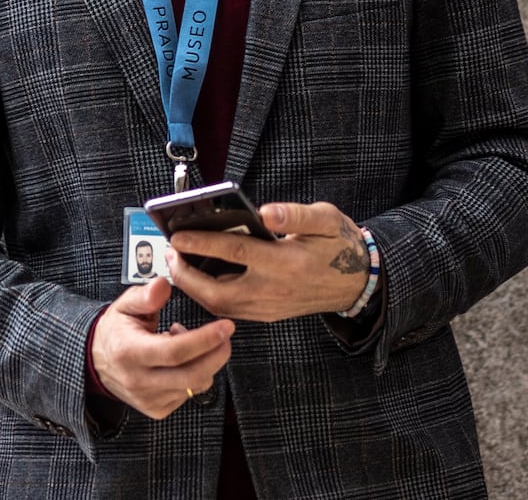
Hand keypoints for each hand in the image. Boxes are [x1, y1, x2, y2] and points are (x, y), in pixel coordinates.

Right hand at [89, 276, 234, 419]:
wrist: (96, 361)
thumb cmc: (115, 331)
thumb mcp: (124, 306)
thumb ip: (145, 295)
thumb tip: (162, 285)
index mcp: (129, 352)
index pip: (174, 351)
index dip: (205, 339)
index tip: (225, 327)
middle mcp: (138, 380)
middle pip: (191, 374)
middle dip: (217, 354)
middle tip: (225, 335)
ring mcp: (148, 398)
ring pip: (194, 385)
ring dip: (205, 362)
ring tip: (189, 342)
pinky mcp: (157, 409)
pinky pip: (189, 393)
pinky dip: (195, 375)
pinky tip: (182, 360)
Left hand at [167, 201, 369, 322]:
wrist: (358, 281)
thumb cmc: (339, 244)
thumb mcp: (326, 219)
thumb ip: (295, 214)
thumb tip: (264, 212)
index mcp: (287, 263)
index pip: (235, 253)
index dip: (203, 244)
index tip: (178, 235)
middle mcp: (275, 290)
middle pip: (217, 291)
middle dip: (186, 275)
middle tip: (170, 253)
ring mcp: (270, 307)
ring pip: (220, 306)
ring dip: (194, 287)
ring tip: (178, 263)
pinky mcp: (269, 315)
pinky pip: (230, 310)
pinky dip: (209, 296)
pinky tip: (199, 277)